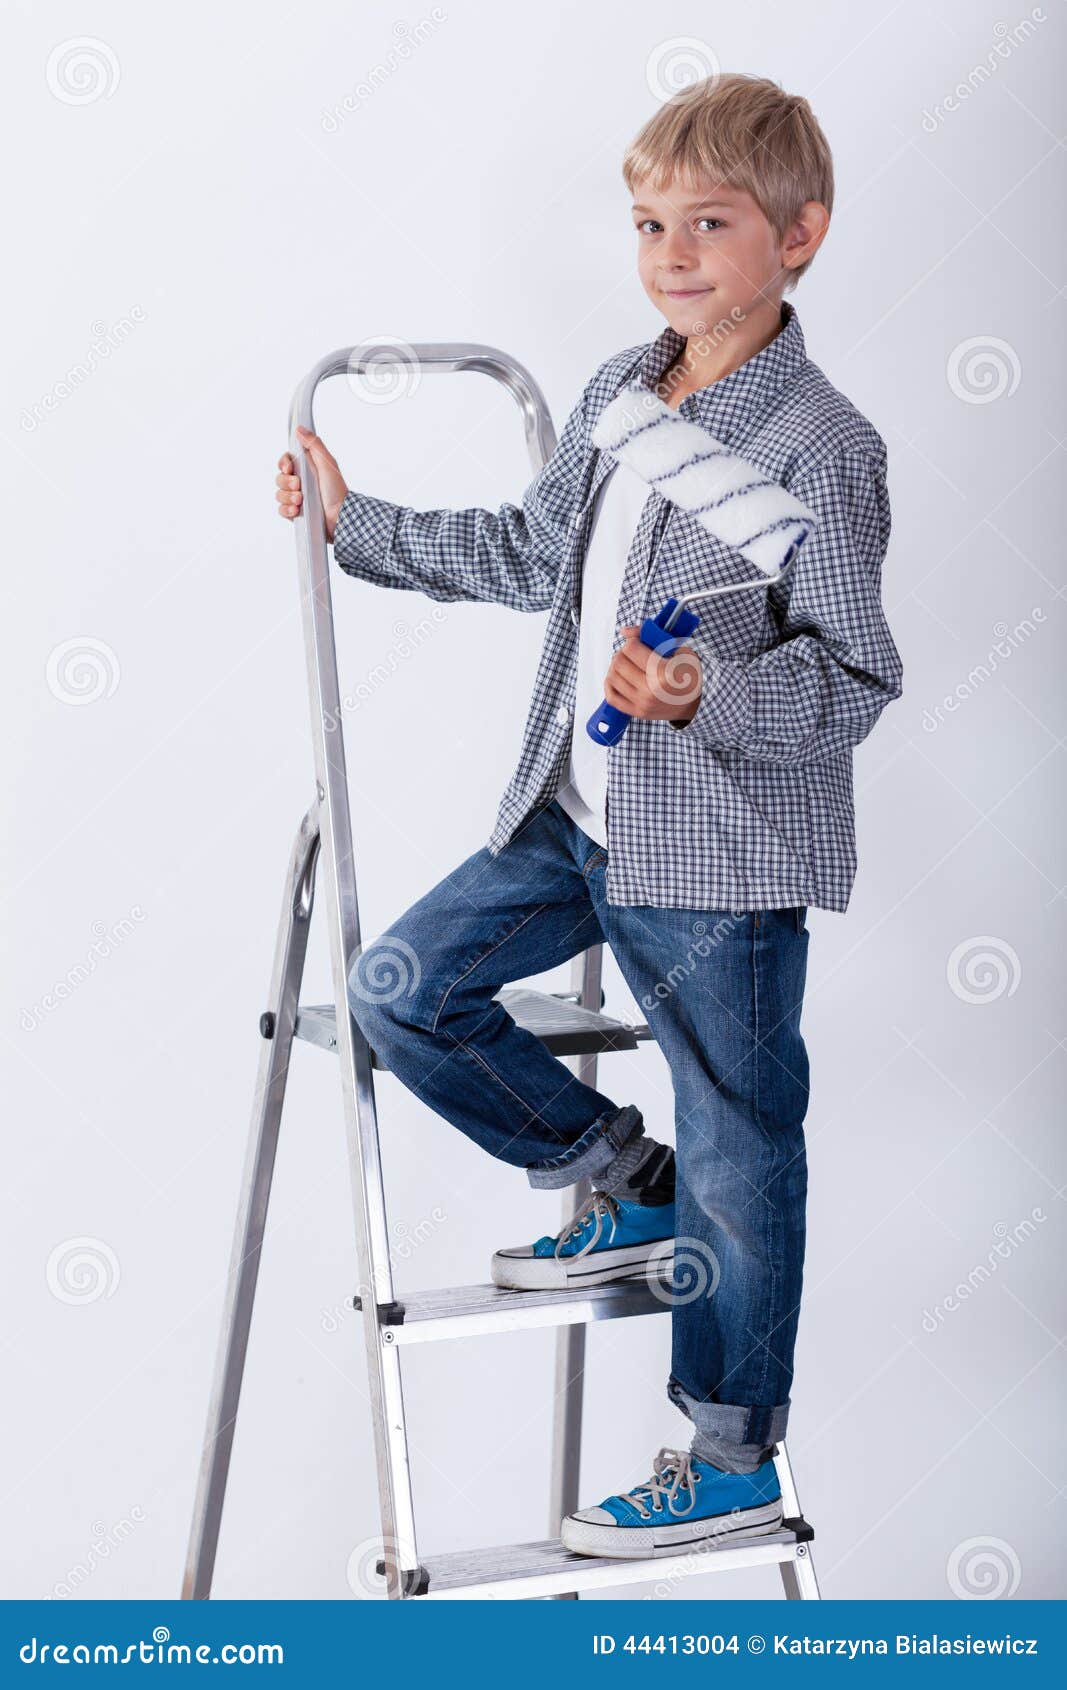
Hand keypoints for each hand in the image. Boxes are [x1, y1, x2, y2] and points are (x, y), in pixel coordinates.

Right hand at [275, 425, 349, 541]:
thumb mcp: (327, 463)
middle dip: (287, 482)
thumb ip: (314, 445)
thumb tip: (300, 429)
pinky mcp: (296, 514)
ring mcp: (297, 499)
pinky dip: (287, 510)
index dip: (283, 464)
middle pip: (280, 478)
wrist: (340, 517)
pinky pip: (281, 510)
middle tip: (299, 486)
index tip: (289, 468)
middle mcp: (300, 483)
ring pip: (279, 494)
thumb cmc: (337, 491)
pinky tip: (296, 510)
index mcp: (306, 470)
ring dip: (288, 497)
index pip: (285, 462)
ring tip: (300, 501)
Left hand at [603, 626, 701, 724]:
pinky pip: (611, 697)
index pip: (631, 648)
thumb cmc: (689, 675)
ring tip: (627, 665)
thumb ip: (651, 635)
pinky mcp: (636, 712)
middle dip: (623, 652)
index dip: (633, 641)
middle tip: (632, 653)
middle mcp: (651, 689)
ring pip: (612, 677)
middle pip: (618, 662)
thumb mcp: (679, 649)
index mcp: (663, 672)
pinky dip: (611, 684)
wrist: (694, 703)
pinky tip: (619, 678)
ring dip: (616, 667)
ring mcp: (642, 703)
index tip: (639, 642)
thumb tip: (625, 631)